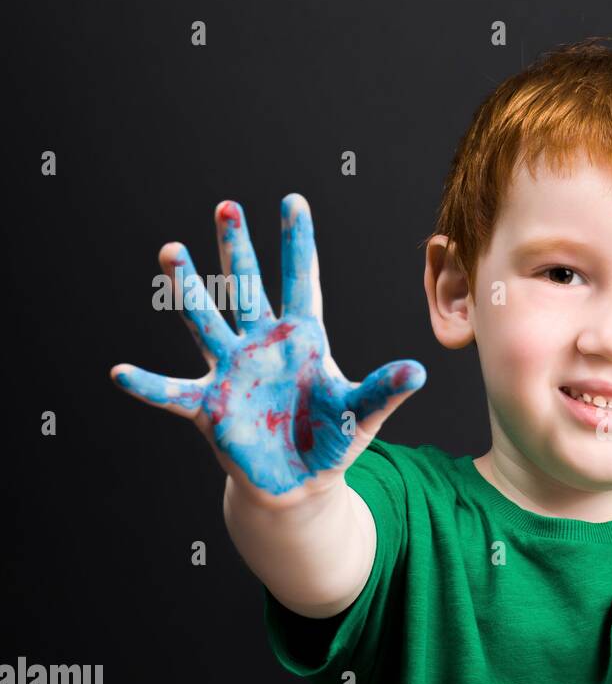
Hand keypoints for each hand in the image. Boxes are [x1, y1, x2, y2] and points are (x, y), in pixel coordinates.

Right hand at [110, 194, 425, 504]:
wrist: (300, 482)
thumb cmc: (331, 441)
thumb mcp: (361, 413)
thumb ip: (384, 390)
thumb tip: (419, 371)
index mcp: (302, 340)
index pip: (301, 282)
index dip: (298, 244)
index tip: (293, 201)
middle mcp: (262, 346)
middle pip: (248, 289)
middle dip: (238, 249)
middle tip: (227, 206)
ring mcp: (232, 371)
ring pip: (206, 321)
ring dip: (190, 290)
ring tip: (172, 251)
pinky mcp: (210, 405)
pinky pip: (172, 392)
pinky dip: (148, 384)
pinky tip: (120, 372)